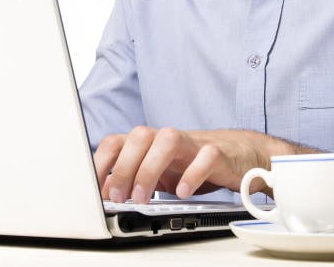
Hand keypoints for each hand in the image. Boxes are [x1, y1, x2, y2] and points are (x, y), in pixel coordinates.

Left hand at [93, 127, 298, 203]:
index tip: (92, 190)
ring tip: (144, 198)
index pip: (116, 142)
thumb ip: (133, 178)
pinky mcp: (218, 154)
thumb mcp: (158, 173)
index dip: (101, 164)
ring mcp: (193, 144)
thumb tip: (103, 194)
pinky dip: (191, 175)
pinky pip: (205, 157)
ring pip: (168, 140)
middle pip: (139, 136)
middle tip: (117, 196)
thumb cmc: (193, 163)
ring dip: (150, 168)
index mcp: (149, 143)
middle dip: (123, 167)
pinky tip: (182, 193)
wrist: (240, 156)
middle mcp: (167, 139)